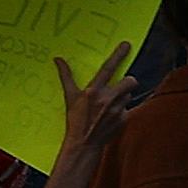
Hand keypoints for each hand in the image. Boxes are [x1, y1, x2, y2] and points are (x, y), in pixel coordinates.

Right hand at [51, 48, 137, 169]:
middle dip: (128, 81)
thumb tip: (58, 59)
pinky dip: (121, 110)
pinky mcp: (124, 119)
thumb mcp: (70, 96)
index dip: (118, 55)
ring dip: (123, 96)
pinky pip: (127, 109)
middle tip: (122, 83)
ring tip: (111, 103)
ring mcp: (118, 110)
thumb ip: (66, 76)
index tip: (126, 44)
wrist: (85, 142)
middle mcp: (108, 98)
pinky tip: (110, 116)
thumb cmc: (75, 118)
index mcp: (94, 90)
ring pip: (129, 95)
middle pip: (129, 81)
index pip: (108, 68)